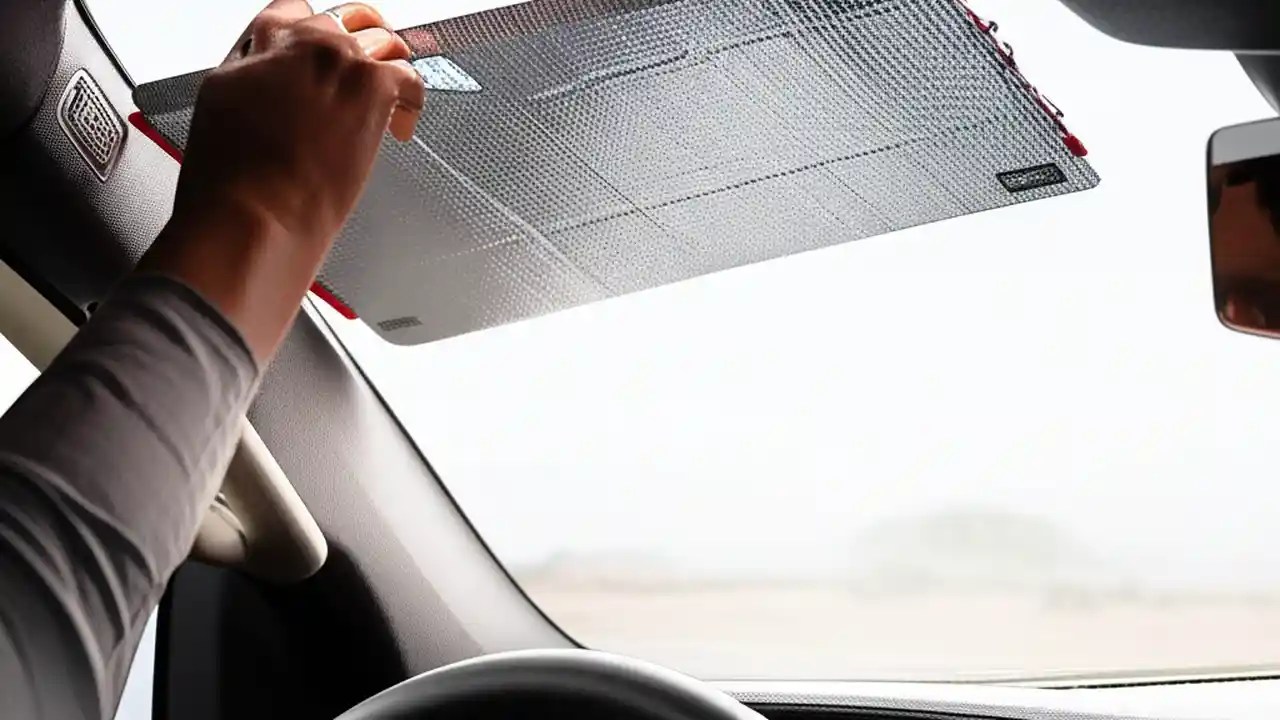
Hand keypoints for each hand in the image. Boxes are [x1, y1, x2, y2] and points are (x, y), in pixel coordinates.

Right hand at [177, 0, 422, 242]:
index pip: (295, 11)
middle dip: (357, 46)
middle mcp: (305, 41)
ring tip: (390, 99)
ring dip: (388, 69)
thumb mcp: (222, 101)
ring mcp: (342, 61)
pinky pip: (409, 77)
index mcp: (264, 41)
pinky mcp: (374, 88)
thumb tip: (268, 76)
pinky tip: (400, 126)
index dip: (311, 34)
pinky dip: (411, 102)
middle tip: (366, 72)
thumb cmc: (232, 178)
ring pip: (382, 42)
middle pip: (345, 22)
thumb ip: (253, 75)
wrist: (255, 211)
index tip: (319, 56)